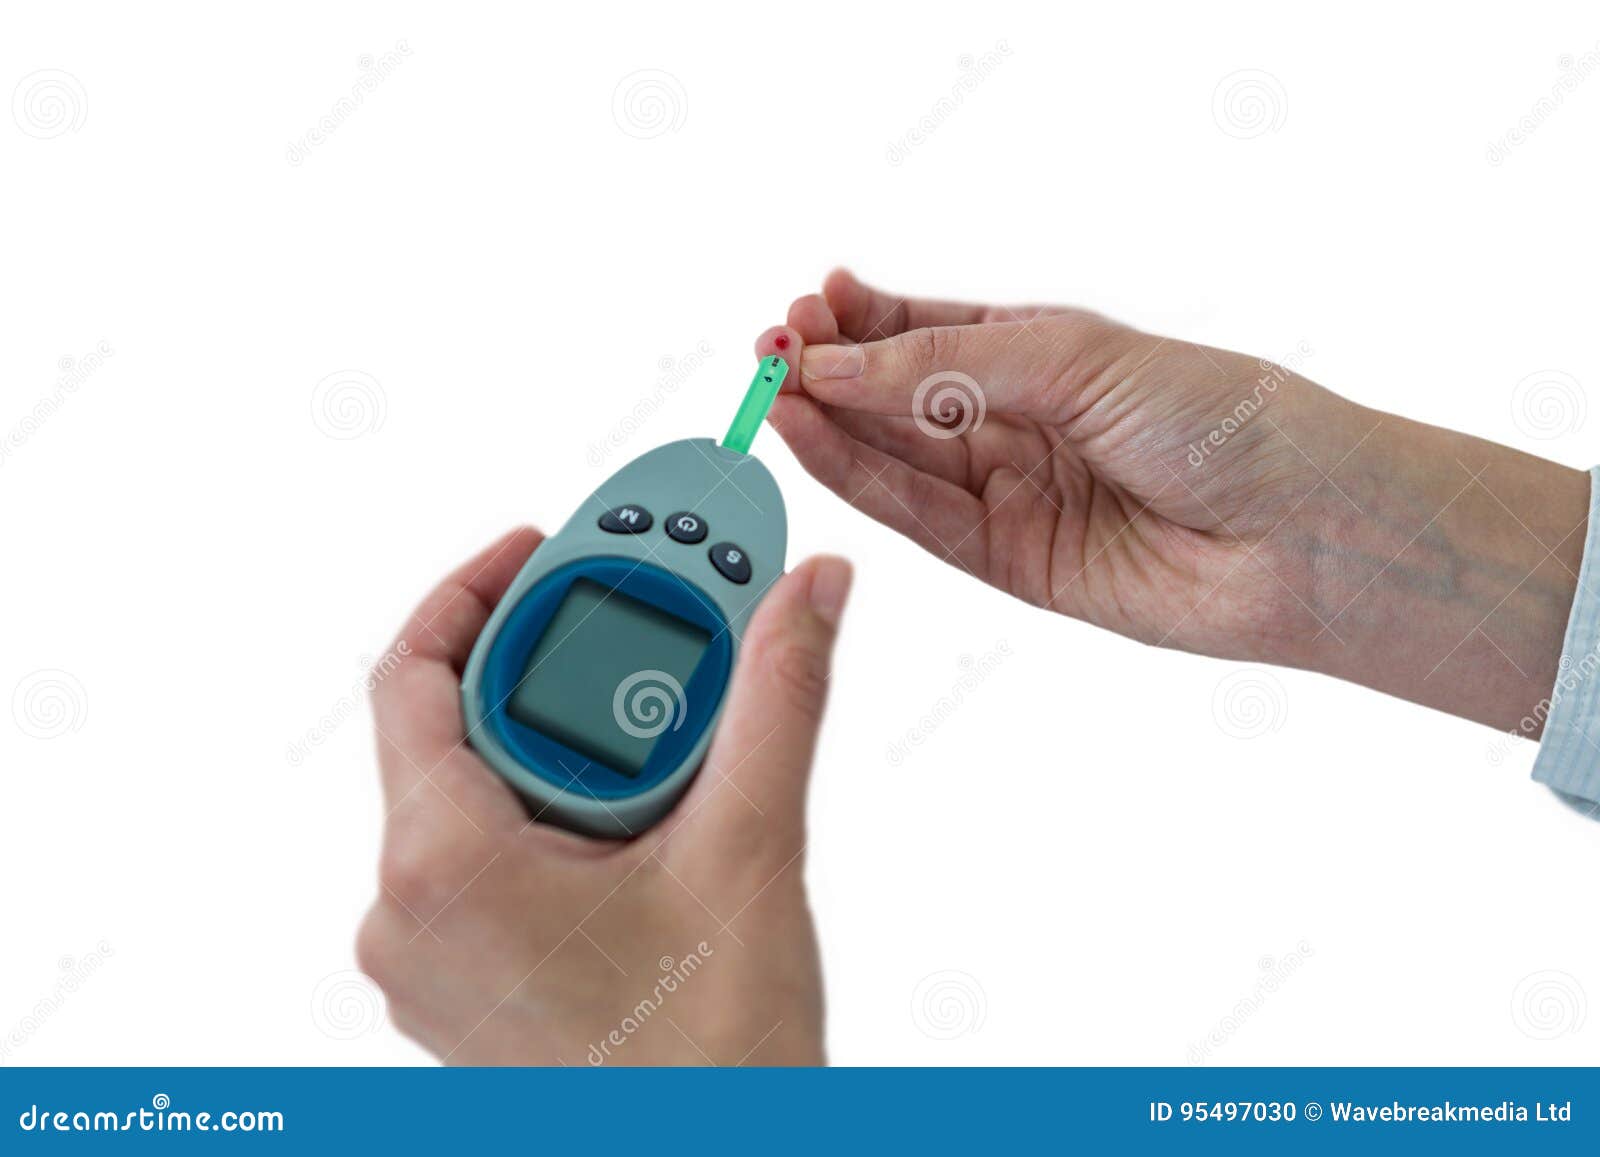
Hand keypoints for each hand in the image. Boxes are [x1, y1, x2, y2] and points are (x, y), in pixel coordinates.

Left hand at [357, 528, 851, 1064]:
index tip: (547, 544)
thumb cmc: (713, 1057)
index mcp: (442, 865)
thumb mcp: (751, 850)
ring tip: (665, 723)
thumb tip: (807, 591)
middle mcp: (406, 912)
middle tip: (643, 626)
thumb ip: (779, 698)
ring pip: (477, 793)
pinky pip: (489, 855)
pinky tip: (644, 807)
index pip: (414, 674)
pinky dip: (558, 805)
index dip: (479, 588)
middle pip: (454, 727)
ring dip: (567, 736)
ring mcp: (430, 958)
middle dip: (554, 663)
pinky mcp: (466, 984)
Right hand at [765, 270, 1586, 732]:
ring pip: (898, 458)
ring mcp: (1014, 494)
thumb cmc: (1221, 421)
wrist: (1303, 533)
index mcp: (1045, 353)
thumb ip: (952, 365)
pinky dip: (862, 482)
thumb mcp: (1076, 359)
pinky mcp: (1012, 563)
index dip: (862, 318)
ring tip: (774, 394)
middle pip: (900, 395)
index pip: (928, 329)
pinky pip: (920, 519)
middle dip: (833, 371)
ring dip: (833, 426)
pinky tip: (817, 441)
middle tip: (771, 353)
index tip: (805, 307)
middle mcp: (1021, 422)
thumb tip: (844, 361)